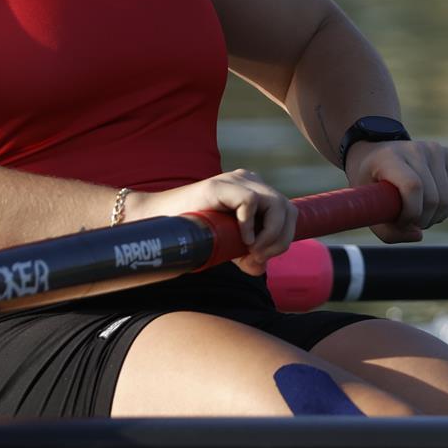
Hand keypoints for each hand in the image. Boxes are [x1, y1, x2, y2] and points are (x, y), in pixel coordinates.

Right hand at [122, 169, 297, 275]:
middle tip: (259, 257)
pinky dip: (251, 225)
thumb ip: (246, 254)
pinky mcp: (220, 185)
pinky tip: (242, 239)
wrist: (158, 222)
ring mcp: (235, 180)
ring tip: (252, 251)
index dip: (283, 238)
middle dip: (280, 239)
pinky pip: (251, 202)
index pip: (288, 212)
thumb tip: (260, 267)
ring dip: (270, 234)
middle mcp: (248, 180)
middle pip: (288, 209)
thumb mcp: (227, 245)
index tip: (262, 258)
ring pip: (276, 204)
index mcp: (254, 190)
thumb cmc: (193, 233)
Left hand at [345, 139, 447, 242]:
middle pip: (433, 197)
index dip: (411, 213)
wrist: (378, 155)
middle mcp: (415, 150)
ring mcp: (435, 150)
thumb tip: (419, 235)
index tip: (400, 222)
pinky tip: (430, 208)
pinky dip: (445, 210)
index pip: (412, 186)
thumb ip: (388, 232)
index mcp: (389, 158)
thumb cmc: (372, 185)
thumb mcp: (368, 208)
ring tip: (418, 216)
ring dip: (434, 217)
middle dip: (422, 220)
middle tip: (408, 223)